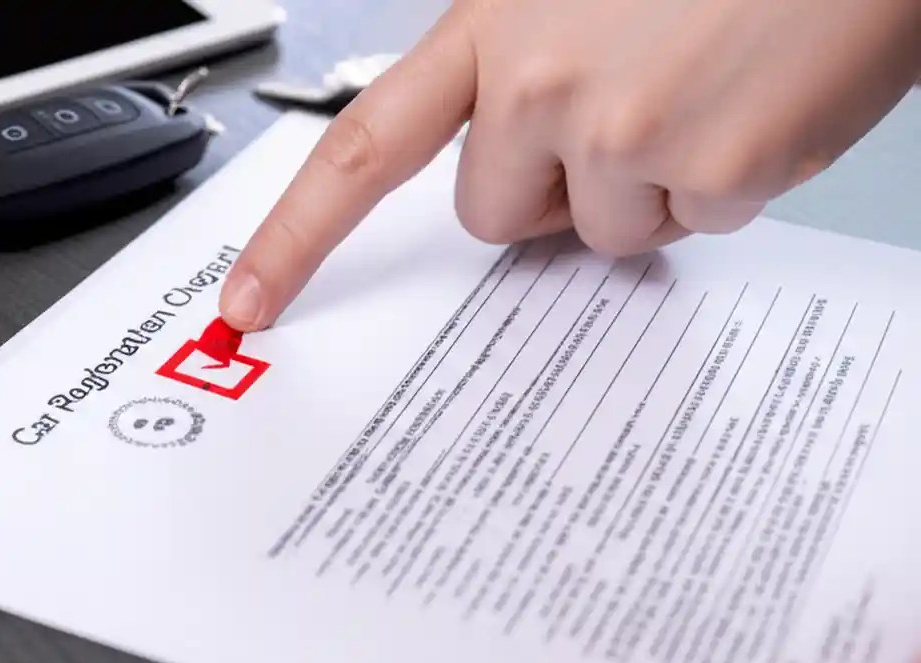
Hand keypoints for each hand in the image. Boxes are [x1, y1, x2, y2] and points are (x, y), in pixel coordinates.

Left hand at [219, 0, 920, 330]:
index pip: (361, 150)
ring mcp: (624, 132)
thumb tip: (512, 177)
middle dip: (546, 189)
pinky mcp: (710, 172)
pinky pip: (686, 228)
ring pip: (595, 232)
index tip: (251, 301)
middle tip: (620, 111)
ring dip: (639, 184)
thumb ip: (515, 78)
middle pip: (492, 214)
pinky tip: (746, 105)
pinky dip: (718, 185)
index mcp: (494, 24)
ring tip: (698, 87)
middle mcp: (542, 80)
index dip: (296, 238)